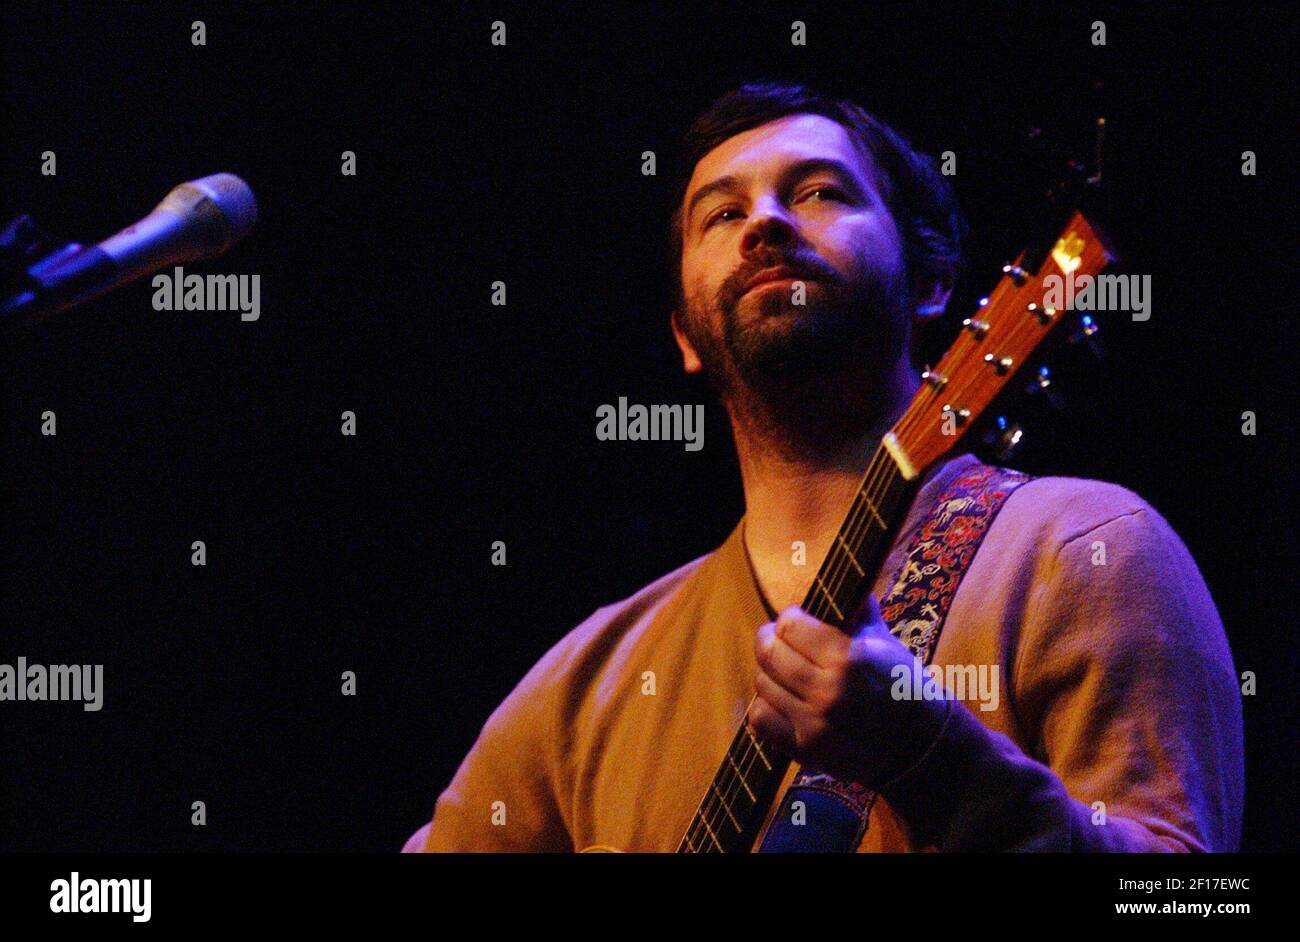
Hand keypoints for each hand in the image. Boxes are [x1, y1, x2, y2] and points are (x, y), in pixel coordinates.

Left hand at [747, 596, 949, 788]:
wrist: (920, 746)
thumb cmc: (903, 687)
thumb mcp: (885, 642)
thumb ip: (859, 611)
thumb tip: (845, 580)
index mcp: (848, 659)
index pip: (790, 625)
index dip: (791, 618)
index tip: (797, 620)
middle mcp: (827, 692)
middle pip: (769, 653)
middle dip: (771, 640)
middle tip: (778, 640)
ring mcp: (813, 724)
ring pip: (762, 684)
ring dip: (770, 674)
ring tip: (785, 671)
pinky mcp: (805, 749)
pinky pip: (761, 720)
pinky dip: (766, 706)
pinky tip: (782, 700)